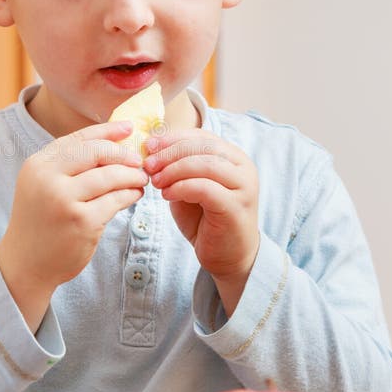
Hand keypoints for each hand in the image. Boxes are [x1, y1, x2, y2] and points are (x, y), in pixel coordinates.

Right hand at [0, 121, 147, 330]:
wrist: (25, 264)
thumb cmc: (40, 221)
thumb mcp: (42, 185)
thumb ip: (67, 165)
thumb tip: (111, 142)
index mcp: (37, 164)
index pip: (78, 139)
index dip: (108, 130)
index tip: (129, 128)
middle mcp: (48, 179)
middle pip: (96, 153)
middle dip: (123, 154)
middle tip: (139, 160)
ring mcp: (65, 200)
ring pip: (110, 176)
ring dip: (131, 175)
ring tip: (141, 179)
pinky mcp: (82, 222)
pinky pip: (115, 200)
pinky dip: (130, 194)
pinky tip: (135, 194)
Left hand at [144, 131, 259, 315]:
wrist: (228, 256)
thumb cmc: (206, 220)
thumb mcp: (188, 187)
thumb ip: (177, 168)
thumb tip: (150, 149)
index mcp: (233, 157)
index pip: (202, 135)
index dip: (172, 138)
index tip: (148, 146)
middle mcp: (243, 167)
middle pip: (203, 146)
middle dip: (170, 153)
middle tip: (148, 164)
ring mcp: (243, 186)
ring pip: (204, 164)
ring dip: (174, 170)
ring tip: (155, 181)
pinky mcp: (236, 206)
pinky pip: (205, 188)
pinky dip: (181, 187)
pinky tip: (166, 195)